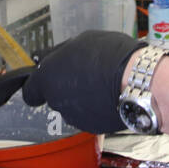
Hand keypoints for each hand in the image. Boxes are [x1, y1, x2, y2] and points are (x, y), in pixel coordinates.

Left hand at [21, 30, 146, 133]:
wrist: (138, 81)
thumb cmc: (110, 56)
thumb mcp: (82, 40)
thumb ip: (63, 53)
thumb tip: (54, 56)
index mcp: (47, 78)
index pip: (30, 92)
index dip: (37, 86)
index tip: (46, 81)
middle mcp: (56, 100)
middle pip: (54, 97)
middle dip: (65, 89)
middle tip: (84, 75)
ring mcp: (74, 116)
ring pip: (72, 108)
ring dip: (81, 99)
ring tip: (101, 84)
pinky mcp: (92, 127)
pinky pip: (89, 116)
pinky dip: (96, 109)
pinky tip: (110, 96)